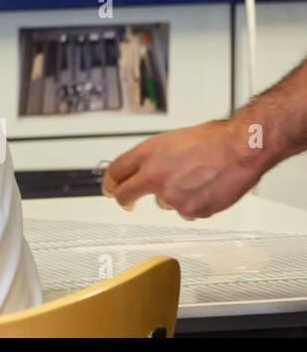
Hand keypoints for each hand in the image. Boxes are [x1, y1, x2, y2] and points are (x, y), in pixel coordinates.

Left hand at [101, 118, 264, 218]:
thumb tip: (146, 167)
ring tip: (194, 179)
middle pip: (125, 194)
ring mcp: (172, 196)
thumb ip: (155, 157)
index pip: (115, 171)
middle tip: (127, 202)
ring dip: (172, 196)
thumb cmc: (214, 140)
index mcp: (148, 154)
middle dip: (124, 199)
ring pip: (163, 202)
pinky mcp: (191, 210)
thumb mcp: (172, 140)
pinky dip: (193, 204)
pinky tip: (206, 189)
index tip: (109, 187)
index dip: (109, 182)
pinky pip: (186, 211)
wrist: (241, 149)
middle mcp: (155, 176)